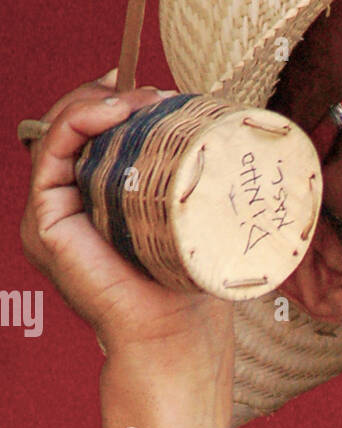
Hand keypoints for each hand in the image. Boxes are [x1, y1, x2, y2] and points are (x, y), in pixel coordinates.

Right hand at [19, 71, 233, 369]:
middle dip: (106, 96)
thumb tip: (211, 132)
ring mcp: (49, 215)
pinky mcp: (44, 223)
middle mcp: (66, 207)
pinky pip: (50, 153)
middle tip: (154, 92)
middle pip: (70, 128)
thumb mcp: (190, 218)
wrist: (175, 337)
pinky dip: (76, 121)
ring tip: (140, 99)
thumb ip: (187, 182)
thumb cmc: (189, 289)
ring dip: (96, 102)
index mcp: (95, 204)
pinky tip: (112, 112)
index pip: (92, 137)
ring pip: (57, 132)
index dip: (113, 103)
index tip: (155, 90)